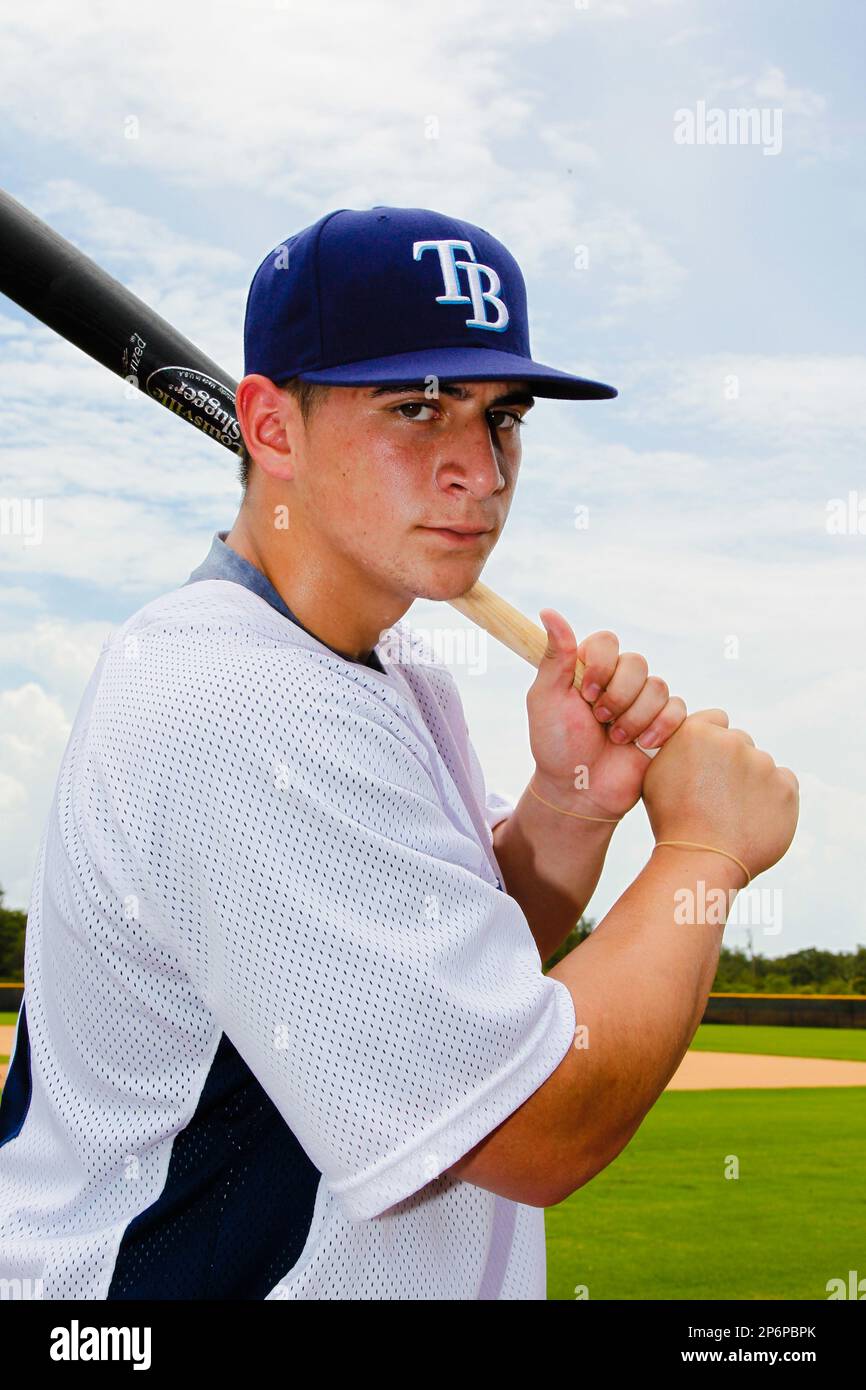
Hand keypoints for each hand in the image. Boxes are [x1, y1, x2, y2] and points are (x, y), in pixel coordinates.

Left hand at [526, 608, 686, 821]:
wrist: (580, 792)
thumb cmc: (556, 746)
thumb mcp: (546, 699)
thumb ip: (555, 655)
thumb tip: (548, 610)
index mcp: (589, 668)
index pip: (608, 641)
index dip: (602, 666)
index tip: (585, 694)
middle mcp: (617, 680)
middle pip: (637, 663)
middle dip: (617, 697)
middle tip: (599, 721)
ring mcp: (642, 702)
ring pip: (658, 687)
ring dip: (634, 718)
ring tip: (616, 739)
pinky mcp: (662, 724)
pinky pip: (677, 709)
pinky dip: (660, 727)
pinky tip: (642, 745)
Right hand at [642, 709, 799, 881]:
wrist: (701, 860)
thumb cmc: (673, 821)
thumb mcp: (656, 775)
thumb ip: (676, 746)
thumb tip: (690, 736)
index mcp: (697, 732)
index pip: (715, 720)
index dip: (711, 743)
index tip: (707, 764)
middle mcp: (732, 741)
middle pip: (739, 742)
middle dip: (731, 762)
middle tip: (717, 795)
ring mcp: (762, 763)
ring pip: (760, 765)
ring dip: (751, 781)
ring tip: (732, 814)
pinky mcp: (786, 786)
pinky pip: (783, 784)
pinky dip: (773, 798)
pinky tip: (752, 818)